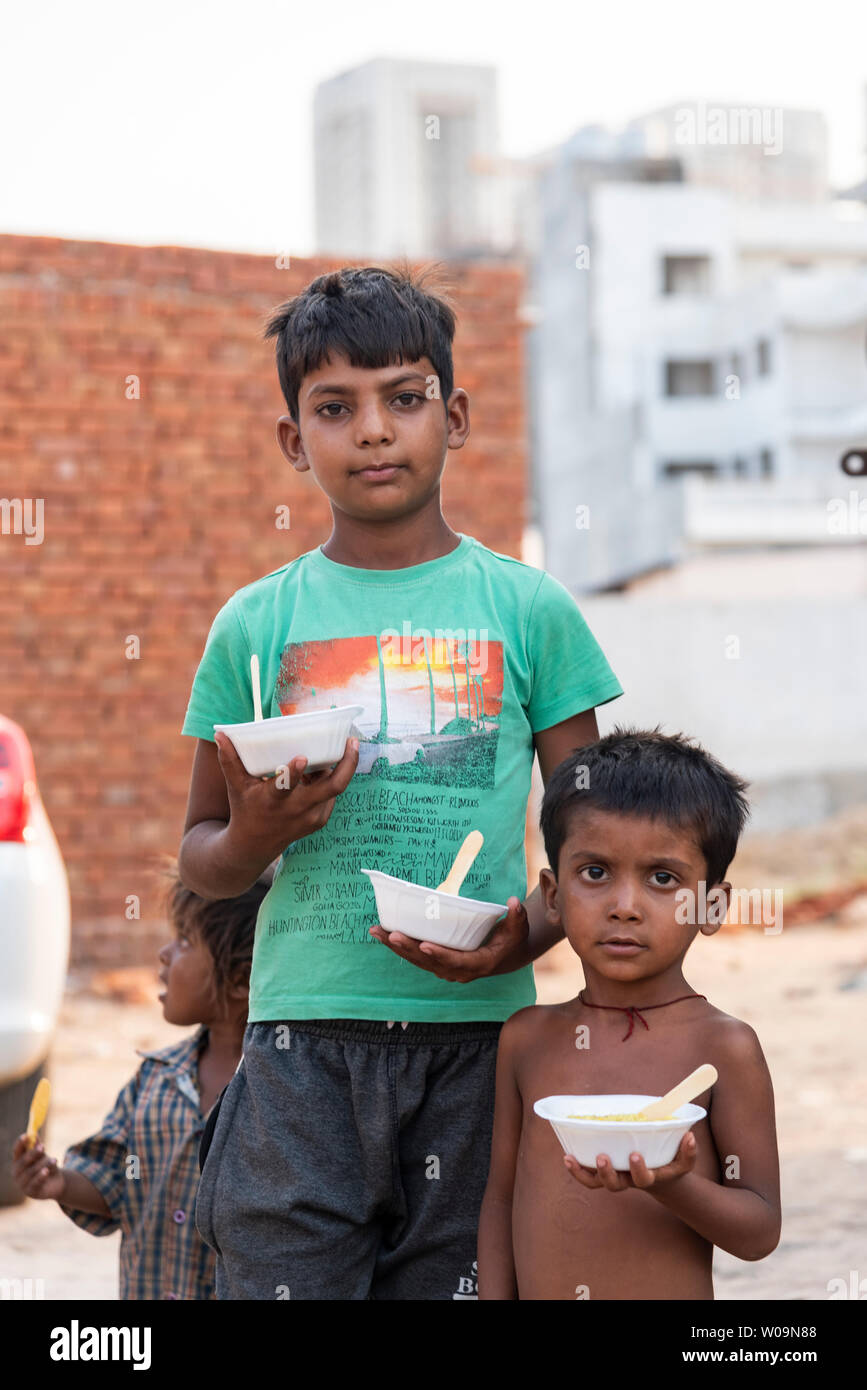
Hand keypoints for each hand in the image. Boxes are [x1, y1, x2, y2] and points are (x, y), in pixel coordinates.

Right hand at [12, 1135, 66, 1200]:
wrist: (54, 1184)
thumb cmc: (45, 1166)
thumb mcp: (43, 1156)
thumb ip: (38, 1147)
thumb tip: (35, 1135)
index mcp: (18, 1161)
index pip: (16, 1151)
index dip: (20, 1143)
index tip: (26, 1135)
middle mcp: (17, 1173)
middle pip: (23, 1161)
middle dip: (33, 1153)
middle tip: (42, 1147)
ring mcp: (22, 1183)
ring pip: (32, 1171)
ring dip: (44, 1164)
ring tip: (55, 1160)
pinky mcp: (30, 1192)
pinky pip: (35, 1183)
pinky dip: (41, 1176)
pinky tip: (47, 1171)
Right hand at [215, 732, 358, 861]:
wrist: (253, 846)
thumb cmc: (245, 809)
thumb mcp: (236, 786)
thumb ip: (229, 760)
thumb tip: (220, 733)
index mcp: (273, 801)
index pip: (285, 788)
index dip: (294, 773)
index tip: (301, 757)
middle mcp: (296, 811)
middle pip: (331, 788)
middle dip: (347, 765)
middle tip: (352, 742)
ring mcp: (312, 817)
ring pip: (334, 789)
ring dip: (339, 768)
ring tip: (342, 747)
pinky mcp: (319, 820)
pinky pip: (331, 795)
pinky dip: (330, 778)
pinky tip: (326, 766)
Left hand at [367, 895, 529, 982]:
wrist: (506, 956)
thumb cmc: (511, 938)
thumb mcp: (518, 928)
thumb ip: (517, 916)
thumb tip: (514, 902)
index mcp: (479, 963)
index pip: (457, 961)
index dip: (440, 955)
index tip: (425, 945)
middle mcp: (459, 971)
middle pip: (429, 962)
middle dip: (409, 949)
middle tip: (392, 934)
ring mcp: (447, 969)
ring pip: (418, 961)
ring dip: (397, 948)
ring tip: (377, 932)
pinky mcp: (438, 964)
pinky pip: (416, 958)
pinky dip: (399, 947)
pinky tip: (384, 934)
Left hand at [563, 1131, 697, 1191]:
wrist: (659, 1175)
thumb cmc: (670, 1162)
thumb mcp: (683, 1160)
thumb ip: (689, 1151)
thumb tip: (689, 1136)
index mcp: (648, 1178)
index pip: (643, 1179)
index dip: (639, 1170)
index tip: (635, 1154)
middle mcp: (628, 1181)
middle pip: (615, 1185)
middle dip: (607, 1173)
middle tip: (603, 1157)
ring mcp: (614, 1177)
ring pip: (597, 1183)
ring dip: (584, 1172)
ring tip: (571, 1158)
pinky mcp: (603, 1173)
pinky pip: (587, 1178)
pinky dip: (576, 1170)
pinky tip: (567, 1156)